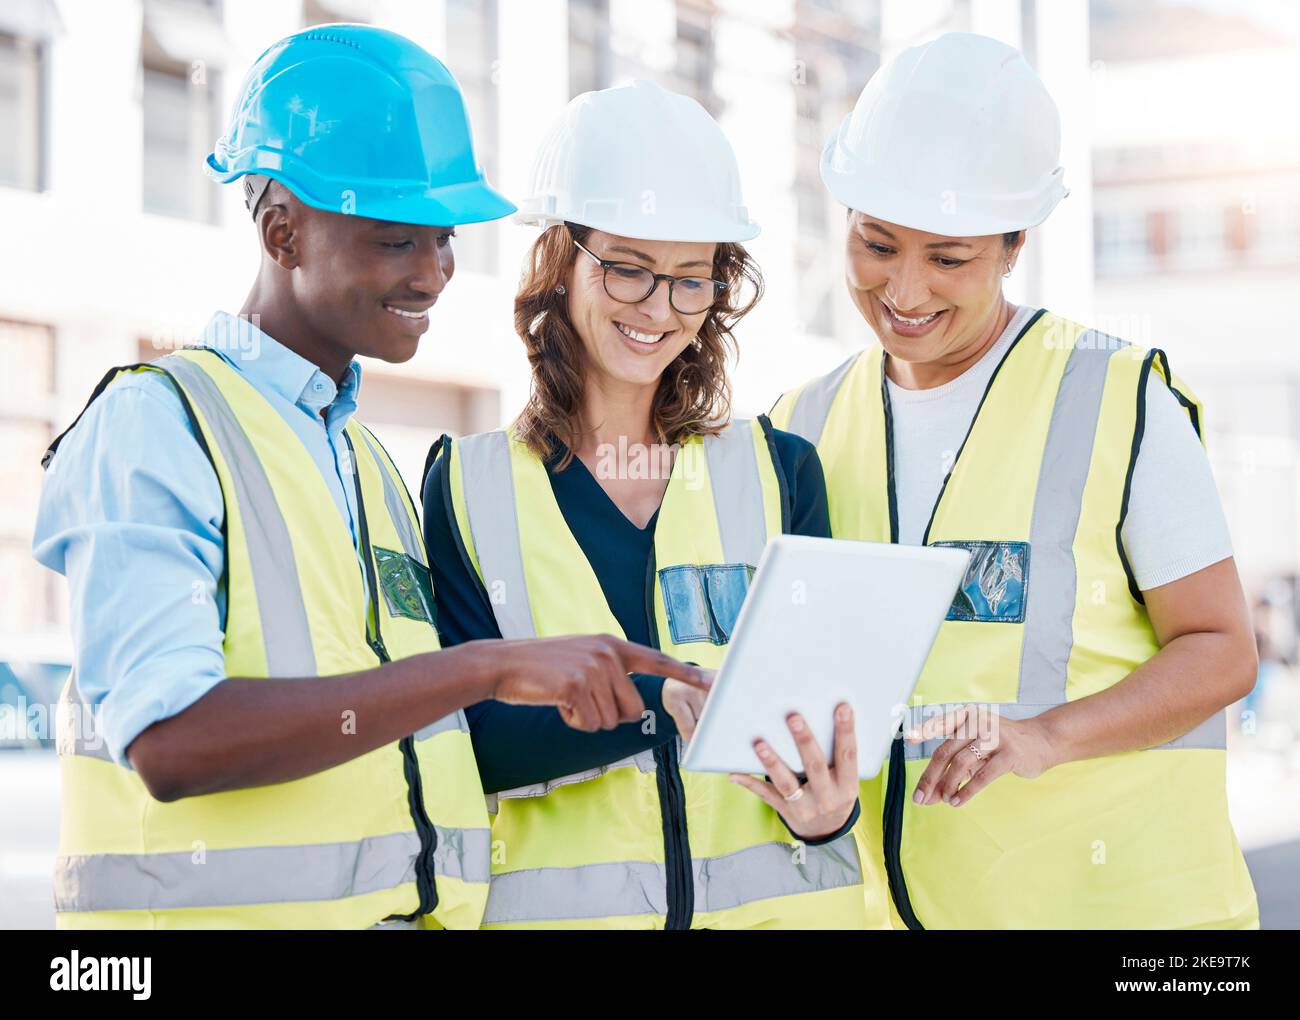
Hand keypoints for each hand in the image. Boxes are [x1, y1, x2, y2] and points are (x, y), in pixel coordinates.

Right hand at [485, 634, 710, 732]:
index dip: (685, 674)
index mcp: (611, 645)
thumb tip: (629, 707)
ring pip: (611, 719)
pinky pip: (590, 723)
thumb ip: (608, 671)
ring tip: (564, 697)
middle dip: (609, 714)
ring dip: (587, 718)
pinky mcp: (576, 686)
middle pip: (633, 708)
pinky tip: (557, 702)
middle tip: (580, 700)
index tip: (713, 681)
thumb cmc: (541, 668)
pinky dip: (573, 722)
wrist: (502, 664)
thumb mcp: (581, 658)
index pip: (656, 660)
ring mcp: (593, 668)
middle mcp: (607, 654)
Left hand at [729, 703, 858, 840]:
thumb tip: (827, 714)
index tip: (842, 707)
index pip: (848, 755)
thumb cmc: (836, 793)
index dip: (846, 732)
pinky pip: (765, 795)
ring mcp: (805, 807)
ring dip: (772, 763)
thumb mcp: (847, 780)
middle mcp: (827, 798)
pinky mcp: (785, 811)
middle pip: (815, 766)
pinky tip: (734, 772)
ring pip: (787, 783)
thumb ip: (839, 755)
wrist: (825, 832)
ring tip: (760, 744)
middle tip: (794, 718)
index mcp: (847, 786)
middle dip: (804, 741)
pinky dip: (749, 783)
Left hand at [906, 703, 1058, 807]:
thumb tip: (929, 794)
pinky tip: (957, 801)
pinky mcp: (1010, 754)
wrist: (1042, 741)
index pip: (941, 723)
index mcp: (967, 716)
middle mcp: (979, 722)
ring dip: (948, 785)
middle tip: (919, 797)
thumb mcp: (976, 747)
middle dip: (930, 777)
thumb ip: (953, 766)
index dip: (923, 730)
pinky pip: (983, 775)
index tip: (908, 738)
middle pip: (945, 751)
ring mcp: (995, 736)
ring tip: (943, 800)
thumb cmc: (1001, 744)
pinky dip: (967, 791)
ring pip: (961, 763)